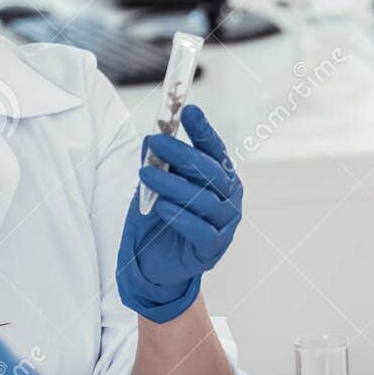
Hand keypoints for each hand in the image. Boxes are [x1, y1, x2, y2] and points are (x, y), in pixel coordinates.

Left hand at [117, 105, 242, 323]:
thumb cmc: (159, 220)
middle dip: (181, 153)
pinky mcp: (212, 249)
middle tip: (155, 141)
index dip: (202, 129)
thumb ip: (156, 164)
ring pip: (203, 200)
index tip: (188, 110)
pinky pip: (202, 231)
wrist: (154, 264)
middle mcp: (228, 197)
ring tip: (145, 175)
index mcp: (219, 178)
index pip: (214, 149)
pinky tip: (162, 207)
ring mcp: (224, 224)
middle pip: (209, 171)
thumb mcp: (153, 187)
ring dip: (173, 184)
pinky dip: (181, 218)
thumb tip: (152, 138)